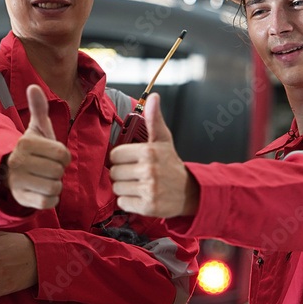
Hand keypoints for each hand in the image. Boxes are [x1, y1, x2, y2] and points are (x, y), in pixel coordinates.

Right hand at [5, 85, 71, 209]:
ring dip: (55, 185)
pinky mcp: (21, 199)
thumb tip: (33, 86)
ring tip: (44, 179)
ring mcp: (18, 181)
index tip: (53, 155)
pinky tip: (42, 191)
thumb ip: (39, 109)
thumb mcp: (36, 129)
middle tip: (48, 168)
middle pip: (59, 171)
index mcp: (26, 143)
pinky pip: (48, 202)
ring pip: (55, 187)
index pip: (62, 153)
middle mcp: (19, 162)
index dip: (63, 156)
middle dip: (58, 171)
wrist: (10, 172)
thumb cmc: (32, 150)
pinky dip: (50, 199)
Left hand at [110, 93, 197, 217]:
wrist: (189, 192)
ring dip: (124, 188)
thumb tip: (153, 96)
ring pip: (116, 188)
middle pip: (114, 172)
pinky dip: (128, 202)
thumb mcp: (163, 140)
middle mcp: (149, 170)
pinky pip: (122, 203)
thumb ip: (154, 118)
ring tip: (138, 185)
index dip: (120, 158)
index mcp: (149, 151)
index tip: (130, 160)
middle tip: (136, 174)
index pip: (114, 155)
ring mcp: (149, 189)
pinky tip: (140, 196)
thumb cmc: (170, 163)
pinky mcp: (148, 207)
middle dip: (122, 174)